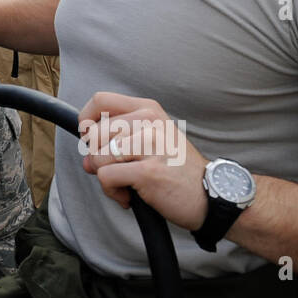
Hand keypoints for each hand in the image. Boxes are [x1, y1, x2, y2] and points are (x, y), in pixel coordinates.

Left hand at [77, 91, 209, 230]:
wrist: (211, 196)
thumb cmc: (178, 170)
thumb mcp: (152, 142)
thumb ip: (117, 142)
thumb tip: (86, 159)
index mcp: (149, 109)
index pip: (100, 101)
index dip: (87, 121)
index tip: (91, 139)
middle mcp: (149, 121)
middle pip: (94, 133)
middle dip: (97, 158)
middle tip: (117, 171)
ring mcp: (150, 145)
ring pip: (97, 156)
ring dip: (105, 177)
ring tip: (127, 185)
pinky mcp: (147, 171)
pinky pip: (106, 177)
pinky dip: (112, 192)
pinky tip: (129, 196)